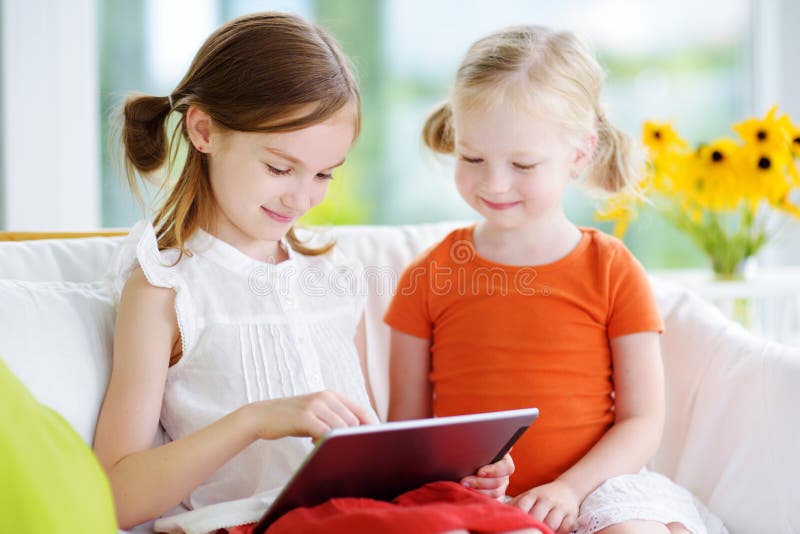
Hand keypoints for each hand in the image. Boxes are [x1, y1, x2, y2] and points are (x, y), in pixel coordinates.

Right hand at [246, 390, 374, 441]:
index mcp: (333, 395)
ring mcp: (315, 405)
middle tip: (344, 449)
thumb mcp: (317, 414)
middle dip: (353, 438)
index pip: (363, 411)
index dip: (372, 428)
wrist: (263, 415)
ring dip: (338, 441)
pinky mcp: (304, 416)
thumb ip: (335, 419)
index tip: (375, 443)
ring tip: (322, 445)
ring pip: (341, 427)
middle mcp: (326, 397)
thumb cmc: (292, 419)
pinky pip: (325, 432)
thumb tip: (359, 435)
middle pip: (354, 421)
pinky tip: (315, 444)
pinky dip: (325, 442)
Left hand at [460, 453, 513, 499]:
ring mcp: (500, 488)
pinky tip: (468, 494)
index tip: (479, 472)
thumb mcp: (478, 452)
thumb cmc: (470, 458)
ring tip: (463, 487)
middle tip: (464, 481)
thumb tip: (499, 442)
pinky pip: (491, 502)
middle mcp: (504, 475)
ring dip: (478, 491)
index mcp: (503, 461)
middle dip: (479, 482)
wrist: (461, 470)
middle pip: (499, 482)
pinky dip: (479, 499)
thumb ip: (488, 448)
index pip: (507, 467)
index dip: (493, 470)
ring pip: (495, 493)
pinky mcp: (494, 499)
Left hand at [509, 479, 579, 533]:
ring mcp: (560, 508)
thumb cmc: (542, 496)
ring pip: (552, 523)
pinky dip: (559, 532)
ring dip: (545, 530)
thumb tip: (496, 513)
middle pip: (537, 516)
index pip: (523, 505)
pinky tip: (552, 532)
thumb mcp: (528, 496)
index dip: (518, 516)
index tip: (513, 524)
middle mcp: (547, 500)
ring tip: (539, 533)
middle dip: (531, 525)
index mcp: (533, 495)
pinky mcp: (571, 516)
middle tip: (526, 531)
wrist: (567, 489)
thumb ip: (514, 504)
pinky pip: (565, 528)